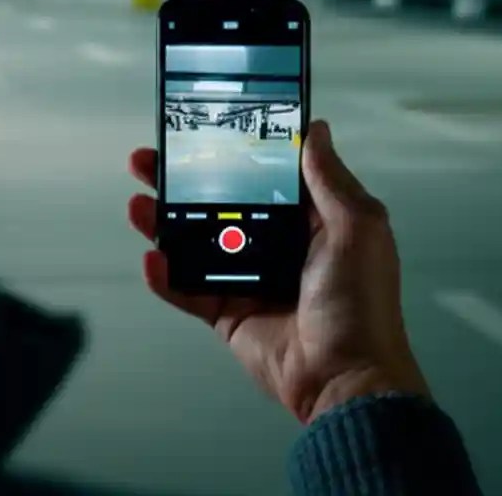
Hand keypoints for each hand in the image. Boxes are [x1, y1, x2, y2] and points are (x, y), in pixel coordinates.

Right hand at [127, 120, 429, 423]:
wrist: (344, 376)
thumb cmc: (361, 302)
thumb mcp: (357, 226)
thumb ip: (329, 178)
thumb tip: (315, 129)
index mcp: (312, 219)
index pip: (266, 173)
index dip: (237, 150)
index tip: (206, 125)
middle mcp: (277, 244)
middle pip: (220, 202)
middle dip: (184, 181)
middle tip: (151, 160)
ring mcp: (249, 278)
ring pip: (196, 242)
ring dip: (164, 222)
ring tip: (139, 202)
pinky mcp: (228, 312)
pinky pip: (188, 289)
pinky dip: (165, 276)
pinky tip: (151, 257)